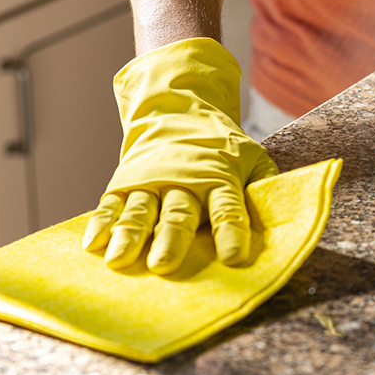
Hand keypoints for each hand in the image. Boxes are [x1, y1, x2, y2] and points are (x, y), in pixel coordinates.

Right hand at [82, 38, 277, 274]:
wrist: (178, 110)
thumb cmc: (222, 146)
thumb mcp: (251, 156)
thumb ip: (265, 184)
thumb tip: (282, 212)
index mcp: (219, 176)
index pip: (228, 208)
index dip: (231, 232)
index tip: (233, 258)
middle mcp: (184, 180)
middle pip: (179, 213)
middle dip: (172, 239)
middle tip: (164, 264)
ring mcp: (151, 181)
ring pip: (141, 211)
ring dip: (130, 235)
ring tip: (120, 260)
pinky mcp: (124, 183)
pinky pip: (111, 205)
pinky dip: (101, 223)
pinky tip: (92, 244)